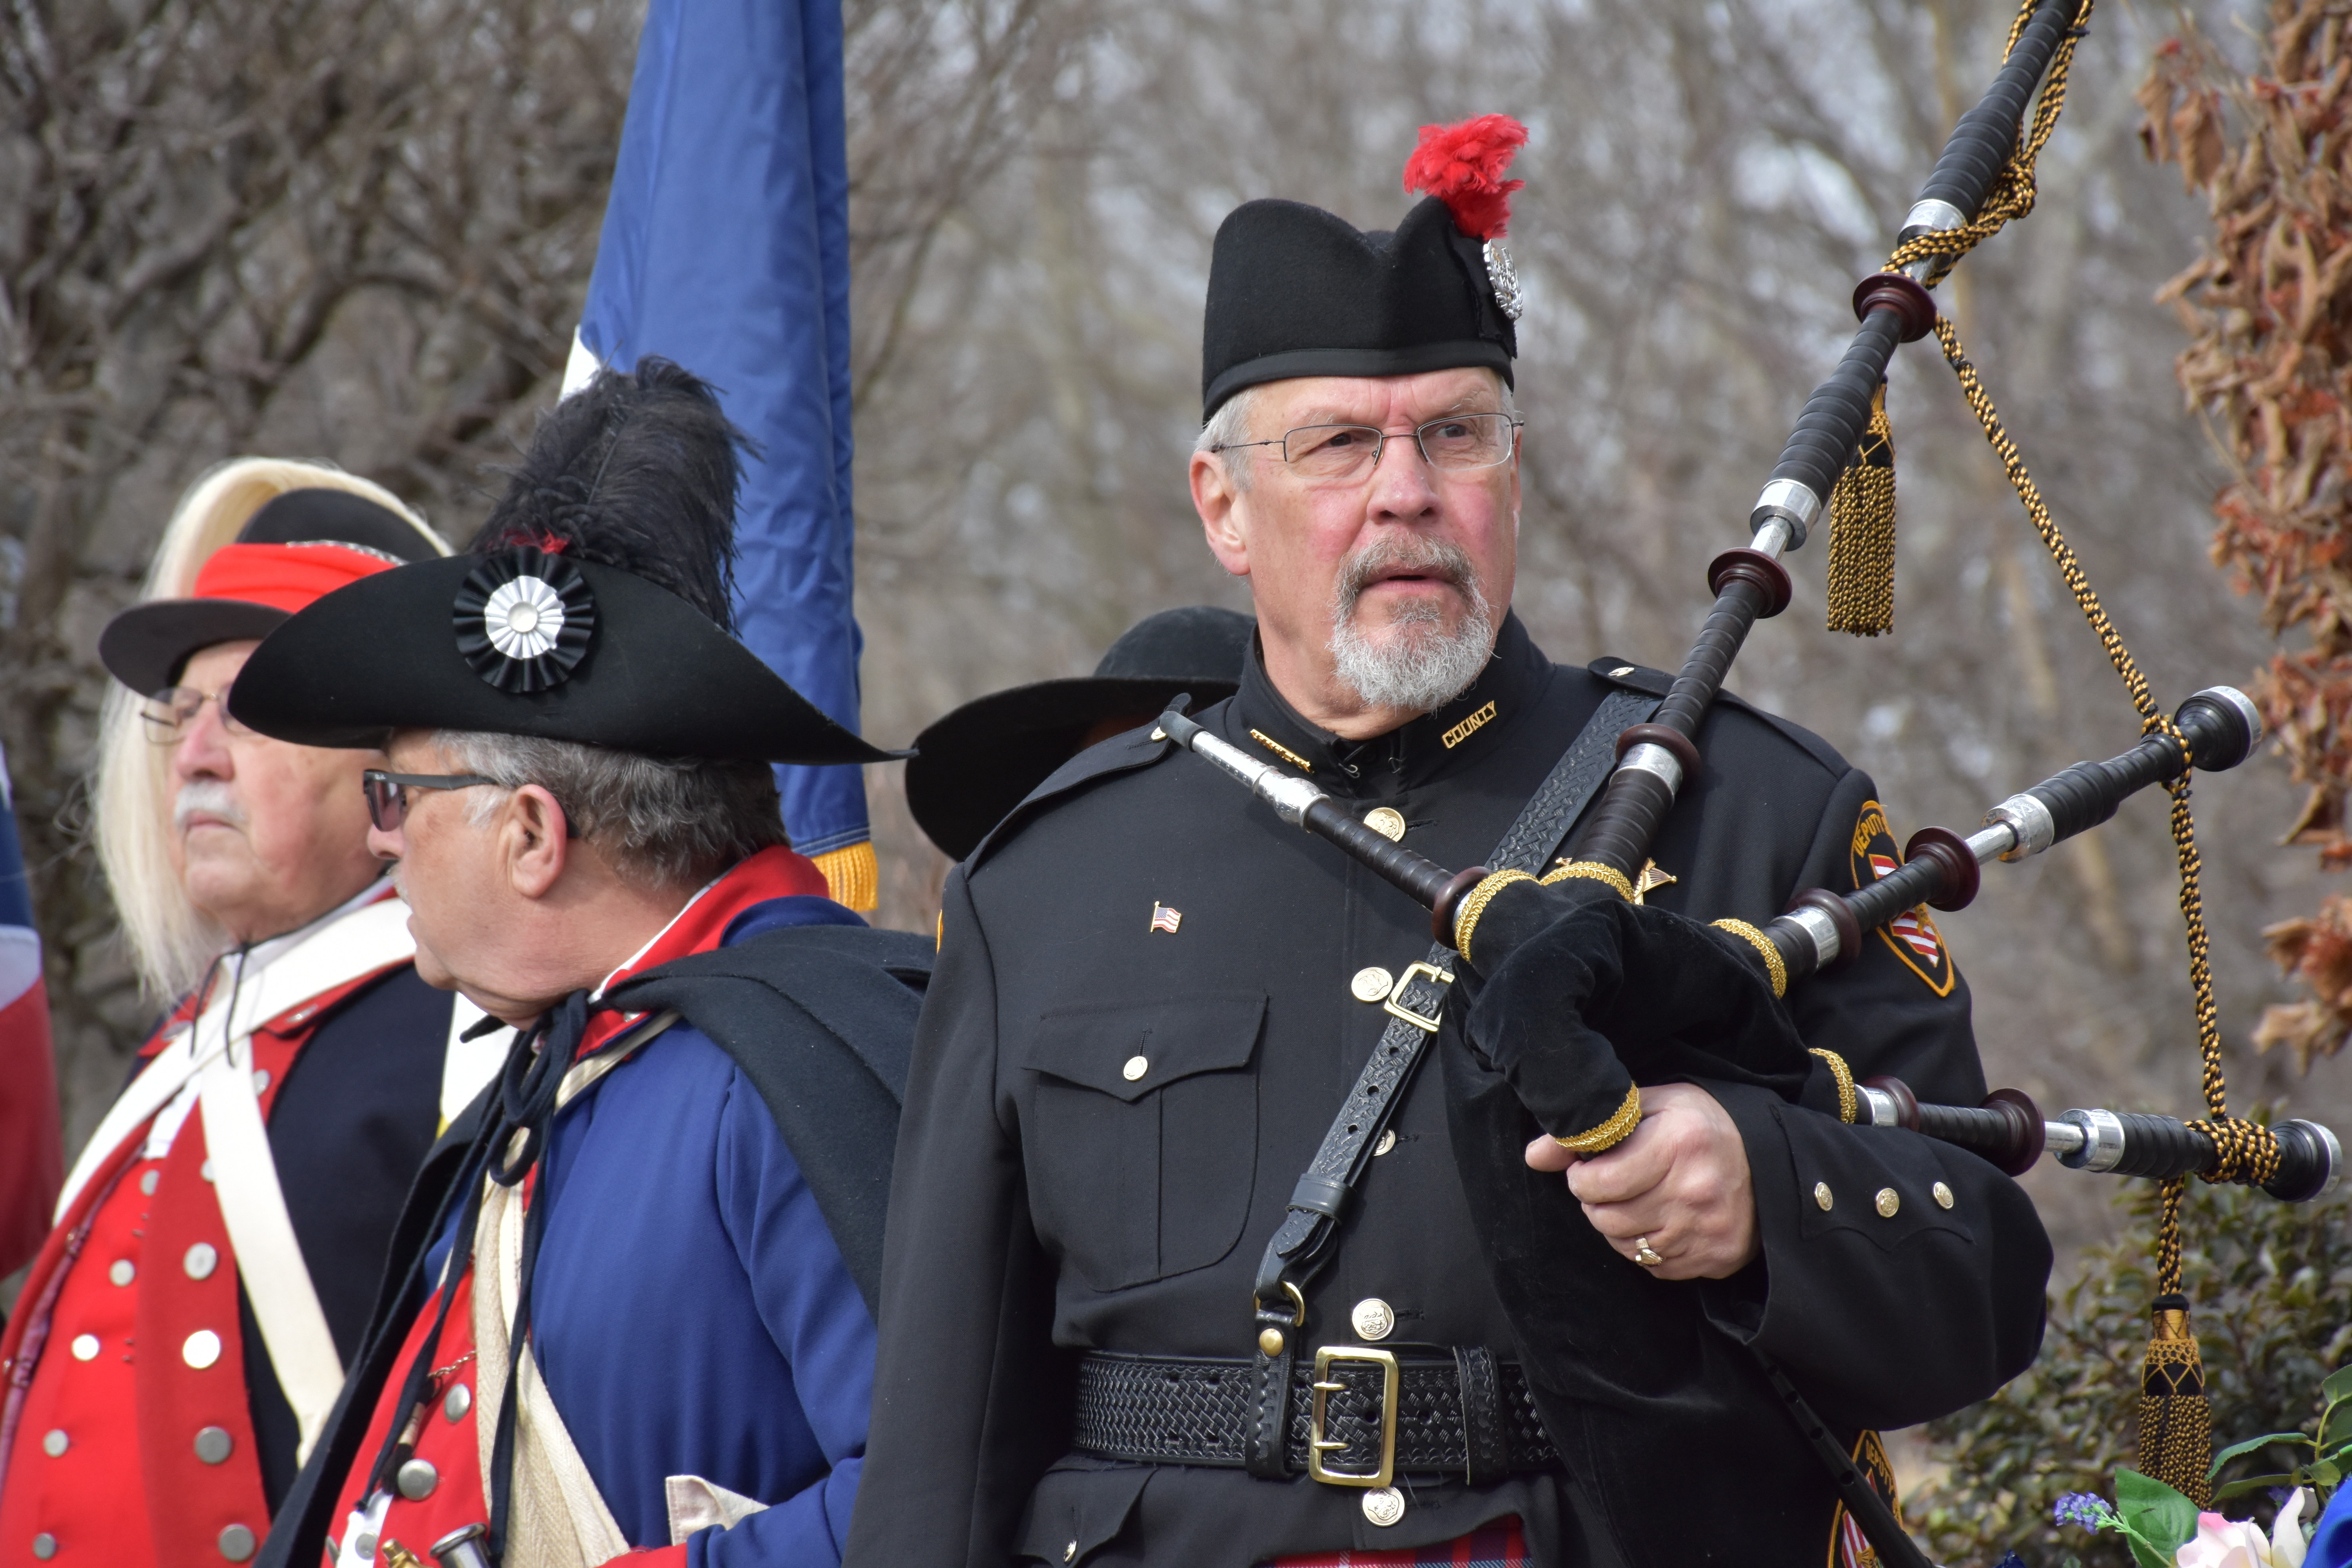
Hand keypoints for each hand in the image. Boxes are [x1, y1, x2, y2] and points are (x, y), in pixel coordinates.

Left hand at [1523, 1082, 1758, 1279]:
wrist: (1770, 1163)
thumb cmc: (1700, 1127)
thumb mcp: (1650, 1107)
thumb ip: (1591, 1127)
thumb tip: (1535, 1156)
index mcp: (1680, 1143)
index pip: (1599, 1182)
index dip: (1580, 1177)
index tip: (1585, 1169)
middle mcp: (1696, 1191)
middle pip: (1608, 1218)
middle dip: (1594, 1202)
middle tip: (1606, 1186)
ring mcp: (1707, 1231)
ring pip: (1626, 1246)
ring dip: (1616, 1226)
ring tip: (1631, 1201)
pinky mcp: (1714, 1259)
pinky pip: (1653, 1267)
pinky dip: (1644, 1248)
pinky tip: (1657, 1221)